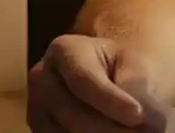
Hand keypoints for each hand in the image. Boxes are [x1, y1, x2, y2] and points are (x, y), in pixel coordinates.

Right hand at [27, 34, 162, 131]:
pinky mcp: (39, 130)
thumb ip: (133, 86)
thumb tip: (138, 115)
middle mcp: (41, 78)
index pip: (84, 80)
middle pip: (73, 113)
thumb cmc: (122, 67)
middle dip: (111, 128)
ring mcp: (36, 108)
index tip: (138, 116)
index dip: (111, 101)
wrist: (106, 78)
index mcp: (64, 50)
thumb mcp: (133, 66)